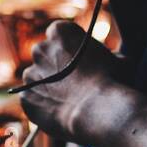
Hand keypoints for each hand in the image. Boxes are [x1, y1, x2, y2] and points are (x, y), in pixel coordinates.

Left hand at [20, 20, 124, 145]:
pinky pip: (32, 100)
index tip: (79, 62)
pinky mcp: (25, 97)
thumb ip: (110, 55)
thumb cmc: (113, 82)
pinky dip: (42, 106)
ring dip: (47, 87)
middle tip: (72, 83)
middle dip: (55, 67)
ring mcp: (30, 74)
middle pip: (45, 55)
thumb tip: (115, 58)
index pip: (59, 35)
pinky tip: (58, 114)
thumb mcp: (120, 60)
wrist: (98, 111)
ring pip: (37, 79)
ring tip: (66, 102)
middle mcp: (41, 49)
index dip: (69, 50)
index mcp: (61, 32)